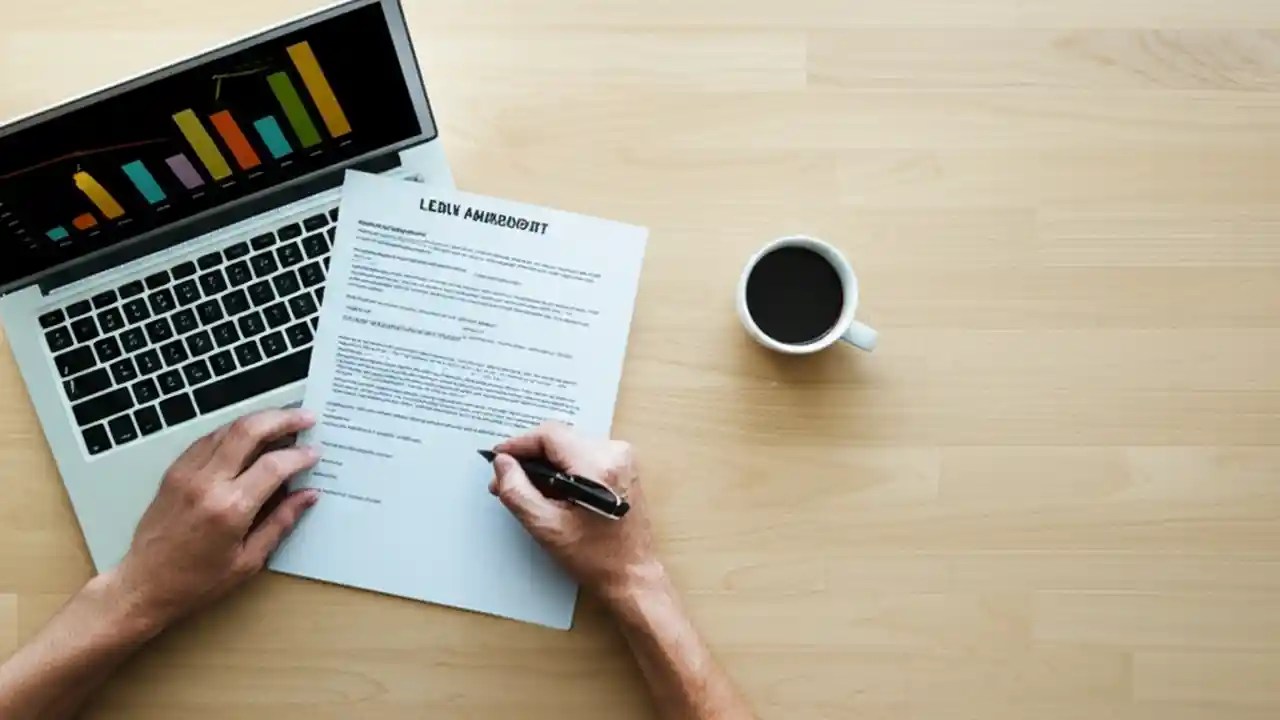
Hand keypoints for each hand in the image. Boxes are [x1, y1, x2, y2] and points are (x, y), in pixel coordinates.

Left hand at [107, 408, 320, 633]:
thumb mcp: (249, 560)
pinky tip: (249, 434)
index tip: (315, 453)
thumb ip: (280, 522)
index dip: (299, 455)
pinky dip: (233, 431)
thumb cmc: (197, 582)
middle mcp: (207, 483)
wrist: (143, 585)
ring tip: (282, 420)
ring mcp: (186, 473)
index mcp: (230, 508)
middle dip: (282, 419)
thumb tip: (308, 496)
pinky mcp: (174, 471)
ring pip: (228, 428)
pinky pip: (208, 439)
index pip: (274, 465)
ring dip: (258, 419)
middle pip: (249, 431)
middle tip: (305, 417)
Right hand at [489, 422, 664, 603]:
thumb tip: (502, 463)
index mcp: (599, 465)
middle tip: (505, 481)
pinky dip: (563, 466)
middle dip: (529, 457)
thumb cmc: (594, 557)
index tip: (497, 460)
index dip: (518, 444)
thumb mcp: (546, 527)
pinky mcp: (624, 465)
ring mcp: (623, 457)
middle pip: (559, 438)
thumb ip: (517, 491)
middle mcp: (615, 452)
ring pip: (569, 445)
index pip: (550, 435)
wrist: (632, 574)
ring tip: (525, 489)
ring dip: (545, 462)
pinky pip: (583, 453)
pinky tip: (549, 489)